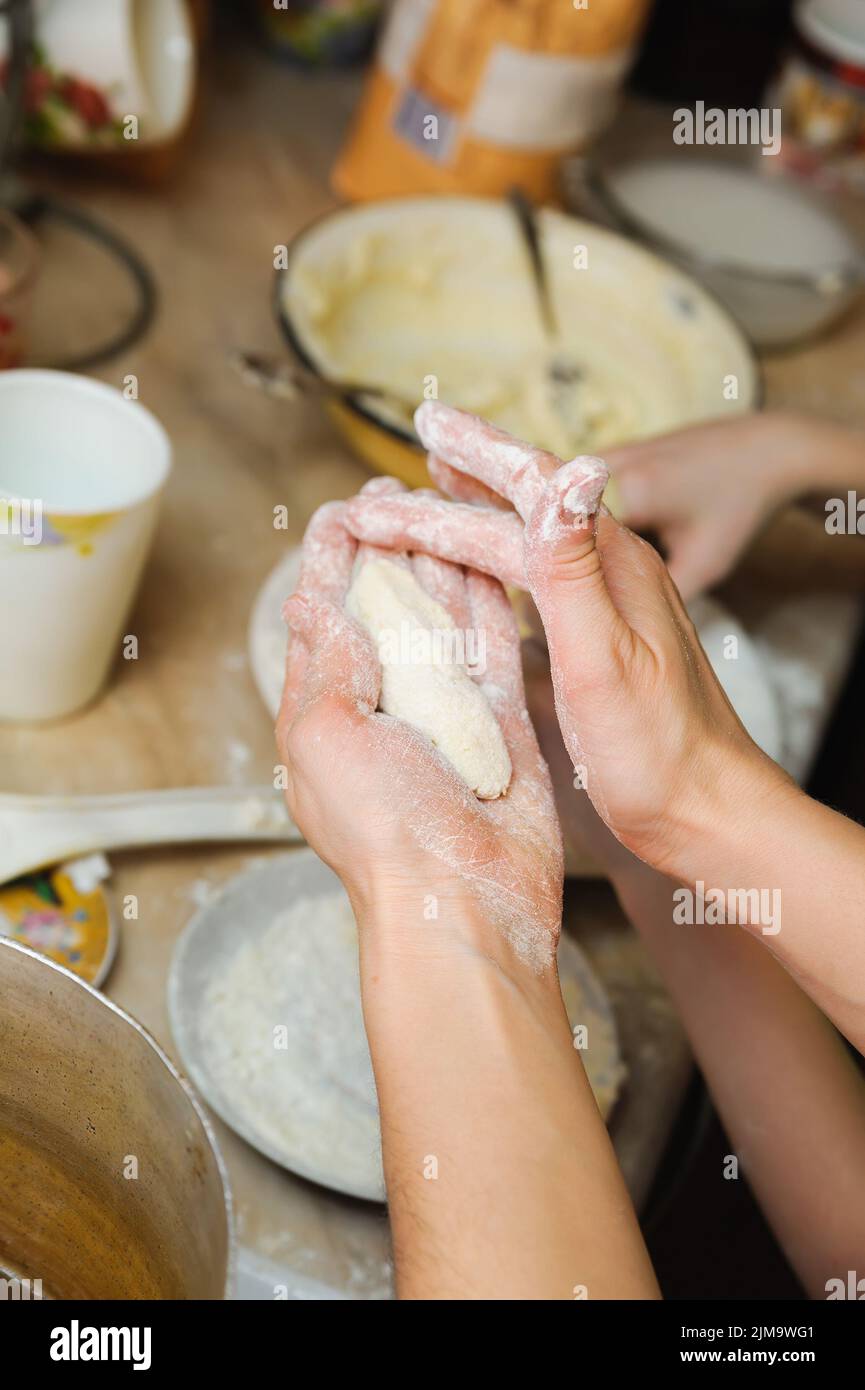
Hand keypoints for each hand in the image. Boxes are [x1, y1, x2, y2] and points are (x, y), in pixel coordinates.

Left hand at [277, 483, 563, 974]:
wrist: (462, 899)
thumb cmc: (381, 834)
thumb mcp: (321, 738)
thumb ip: (322, 662)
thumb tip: (310, 600)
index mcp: (327, 705)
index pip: (324, 611)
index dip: (330, 556)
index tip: (343, 509)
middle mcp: (385, 701)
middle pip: (384, 602)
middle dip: (387, 544)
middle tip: (396, 492)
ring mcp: (444, 706)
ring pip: (442, 612)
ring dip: (439, 559)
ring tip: (443, 506)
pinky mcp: (499, 716)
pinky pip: (496, 644)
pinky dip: (491, 600)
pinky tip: (491, 558)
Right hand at [344, 403, 794, 881]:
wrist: (709, 809)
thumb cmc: (658, 749)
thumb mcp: (604, 657)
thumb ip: (574, 566)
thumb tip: (564, 470)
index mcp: (612, 565)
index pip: (528, 493)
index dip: (471, 458)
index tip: (422, 422)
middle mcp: (615, 571)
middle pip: (529, 505)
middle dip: (463, 477)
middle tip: (414, 443)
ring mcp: (613, 602)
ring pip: (534, 538)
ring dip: (481, 508)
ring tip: (441, 481)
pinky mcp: (607, 636)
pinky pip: (543, 578)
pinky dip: (500, 558)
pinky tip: (486, 568)